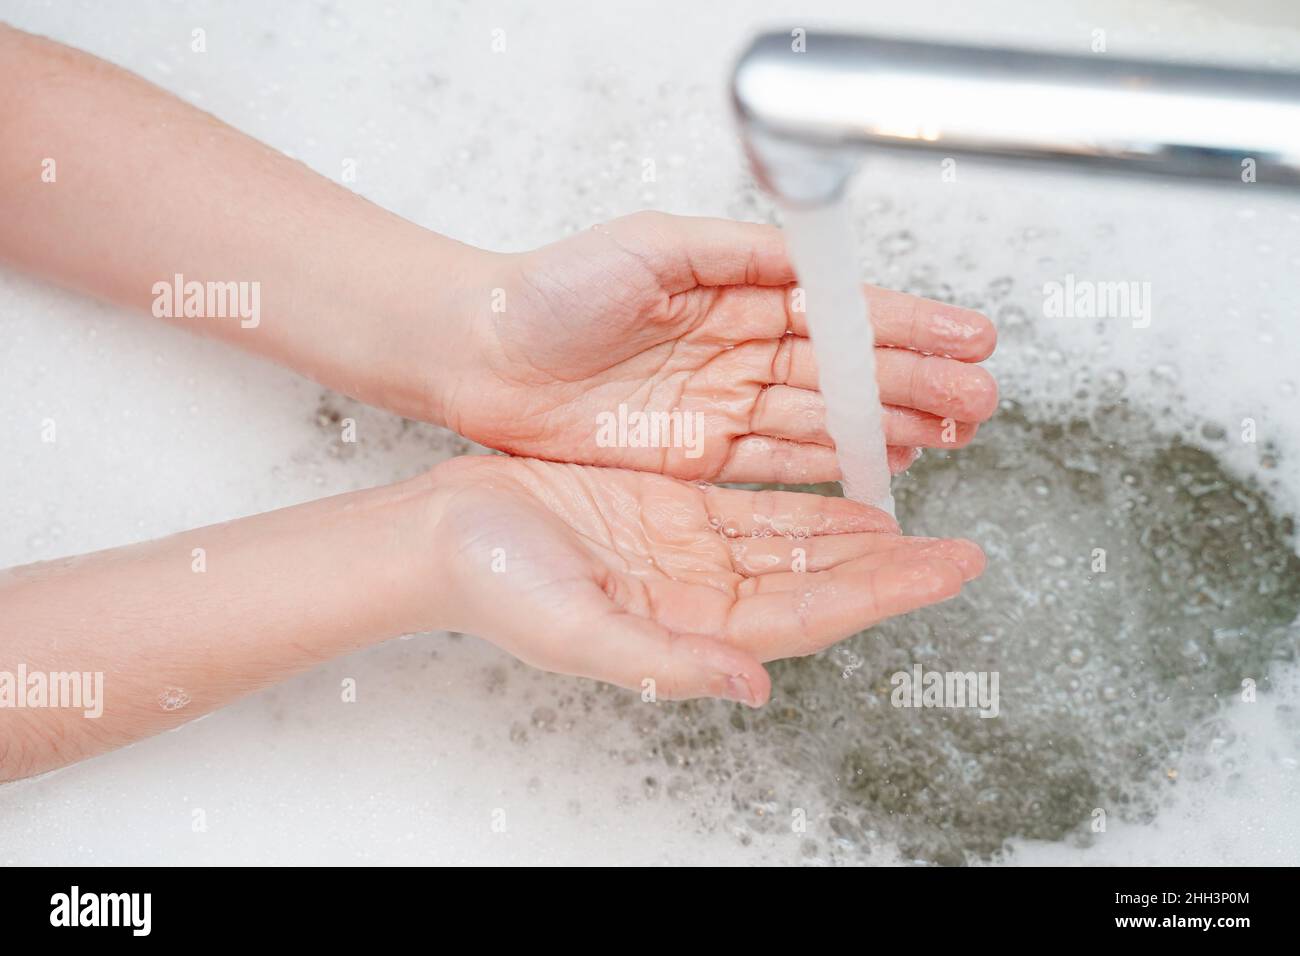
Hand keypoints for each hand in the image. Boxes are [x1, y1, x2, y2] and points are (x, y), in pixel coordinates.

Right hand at [427, 454, 984, 703]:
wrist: (441, 532)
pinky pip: (760, 505)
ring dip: (863, 532)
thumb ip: (666, 662)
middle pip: (821, 581)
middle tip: (964, 550)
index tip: (952, 569)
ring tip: (926, 520)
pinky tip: (851, 491)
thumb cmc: (493, 584)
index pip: (812, 613)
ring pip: (799, 542)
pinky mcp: (673, 509)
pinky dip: (811, 500)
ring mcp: (692, 551)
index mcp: (690, 629)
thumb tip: (754, 685)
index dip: (885, 592)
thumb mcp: (577, 629)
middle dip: (895, 568)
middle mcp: (703, 594)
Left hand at [435, 211, 997, 482]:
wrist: (480, 351)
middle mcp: (738, 349)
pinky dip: (831, 467)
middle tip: (983, 401)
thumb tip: (815, 255)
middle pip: (844, 372)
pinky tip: (881, 468)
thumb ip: (735, 252)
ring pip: (823, 421)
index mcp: (736, 291)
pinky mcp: (695, 453)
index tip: (969, 338)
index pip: (839, 311)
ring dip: (890, 426)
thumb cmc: (550, 289)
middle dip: (917, 383)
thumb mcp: (647, 247)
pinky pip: (778, 462)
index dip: (906, 326)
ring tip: (953, 434)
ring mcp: (720, 403)